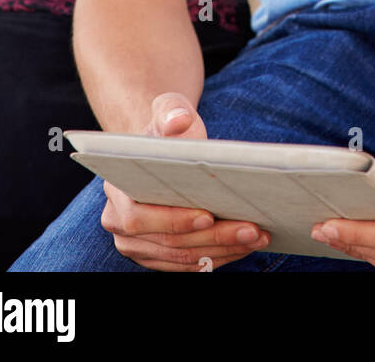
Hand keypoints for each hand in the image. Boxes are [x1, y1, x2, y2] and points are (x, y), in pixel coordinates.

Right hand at [100, 93, 270, 271]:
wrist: (162, 153)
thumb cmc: (166, 131)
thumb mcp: (168, 111)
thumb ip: (170, 111)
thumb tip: (178, 121)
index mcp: (116, 192)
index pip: (140, 217)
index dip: (174, 219)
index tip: (209, 215)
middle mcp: (120, 225)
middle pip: (169, 242)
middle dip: (213, 237)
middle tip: (252, 228)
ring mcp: (139, 245)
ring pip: (182, 257)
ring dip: (223, 250)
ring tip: (257, 235)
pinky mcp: (158, 255)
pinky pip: (188, 264)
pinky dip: (219, 256)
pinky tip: (245, 245)